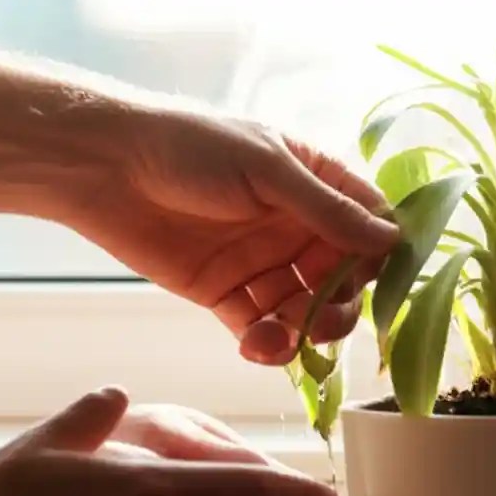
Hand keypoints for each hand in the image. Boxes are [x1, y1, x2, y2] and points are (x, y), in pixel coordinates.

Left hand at [57, 107, 396, 365]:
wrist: (104, 168)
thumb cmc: (188, 148)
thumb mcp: (266, 169)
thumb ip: (327, 209)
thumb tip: (391, 238)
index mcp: (314, 182)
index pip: (369, 224)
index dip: (377, 254)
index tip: (370, 276)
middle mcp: (295, 226)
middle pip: (344, 277)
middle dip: (341, 303)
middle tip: (324, 319)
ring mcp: (262, 262)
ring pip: (306, 310)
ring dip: (306, 329)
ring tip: (289, 335)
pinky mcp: (227, 294)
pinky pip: (263, 329)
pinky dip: (268, 345)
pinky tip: (259, 347)